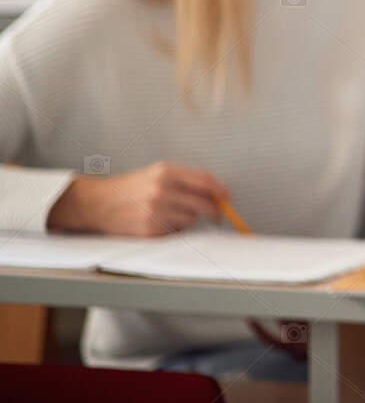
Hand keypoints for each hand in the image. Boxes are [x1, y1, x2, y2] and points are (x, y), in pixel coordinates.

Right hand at [46, 162, 230, 235]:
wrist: (99, 202)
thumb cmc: (131, 188)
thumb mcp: (157, 174)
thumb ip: (186, 180)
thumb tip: (217, 192)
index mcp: (166, 172)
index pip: (206, 181)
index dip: (221, 191)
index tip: (228, 198)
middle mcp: (162, 189)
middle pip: (204, 203)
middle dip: (214, 210)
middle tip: (216, 214)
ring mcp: (156, 210)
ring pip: (192, 219)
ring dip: (190, 219)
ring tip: (172, 214)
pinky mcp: (150, 228)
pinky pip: (176, 231)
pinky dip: (175, 228)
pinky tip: (160, 222)